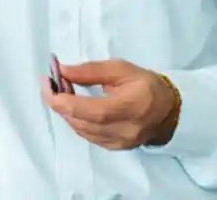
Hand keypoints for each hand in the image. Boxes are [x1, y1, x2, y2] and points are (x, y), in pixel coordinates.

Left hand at [41, 59, 177, 150]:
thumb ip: (90, 71)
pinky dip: (76, 121)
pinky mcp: (115, 147)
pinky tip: (76, 107)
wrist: (169, 111)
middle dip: (59, 102)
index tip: (47, 81)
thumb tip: (63, 71)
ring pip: (80, 129)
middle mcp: (122, 130)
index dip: (60, 98)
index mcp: (126, 107)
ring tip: (64, 92)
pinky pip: (87, 135)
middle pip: (78, 121)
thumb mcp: (121, 69)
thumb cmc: (146, 85)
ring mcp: (118, 142)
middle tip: (54, 83)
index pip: (84, 109)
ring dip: (66, 111)